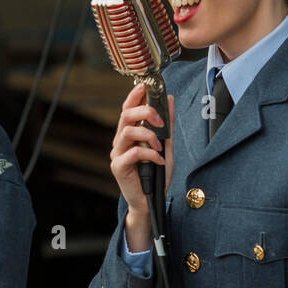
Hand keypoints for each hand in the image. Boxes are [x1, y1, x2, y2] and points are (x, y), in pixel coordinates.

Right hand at [111, 83, 174, 250]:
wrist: (151, 202)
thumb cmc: (156, 175)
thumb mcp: (166, 147)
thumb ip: (167, 125)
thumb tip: (169, 100)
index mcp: (129, 133)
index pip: (128, 108)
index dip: (135, 95)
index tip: (146, 85)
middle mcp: (121, 141)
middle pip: (126, 115)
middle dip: (145, 112)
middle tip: (161, 121)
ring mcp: (118, 153)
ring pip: (128, 131)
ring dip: (149, 135)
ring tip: (161, 148)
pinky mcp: (118, 167)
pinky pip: (134, 153)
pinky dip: (150, 155)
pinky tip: (159, 162)